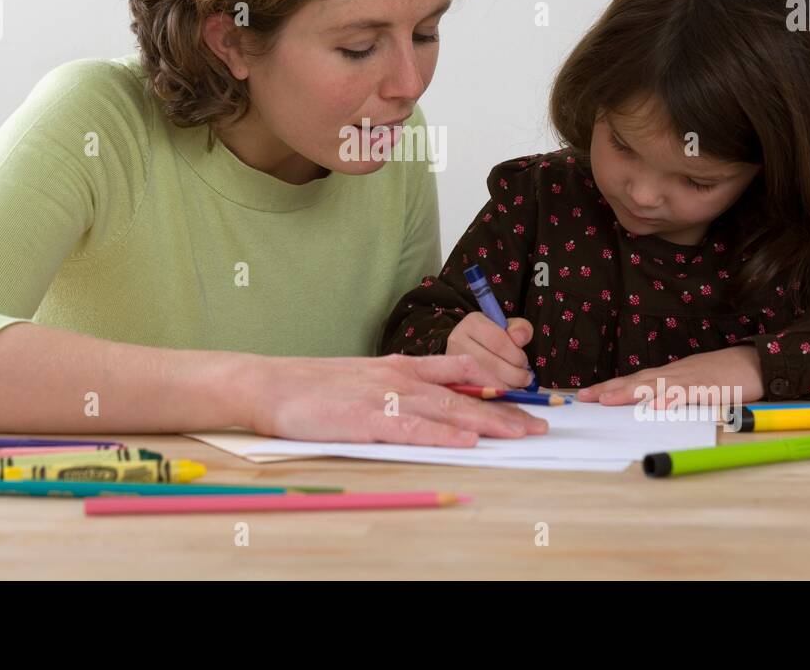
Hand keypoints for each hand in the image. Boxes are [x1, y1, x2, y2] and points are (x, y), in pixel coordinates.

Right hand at [246, 353, 548, 446]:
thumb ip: (399, 386)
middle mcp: (401, 378)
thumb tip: (431, 401)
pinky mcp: (367, 420)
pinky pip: (414, 429)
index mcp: (401, 367)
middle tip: (540, 424)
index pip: (461, 373)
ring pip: (448, 411)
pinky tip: (468, 442)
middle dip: (506, 410)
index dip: (498, 385)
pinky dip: (443, 436)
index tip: (528, 397)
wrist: (269, 383)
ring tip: (521, 434)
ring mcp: (385, 397)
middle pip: (465, 395)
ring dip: (488, 423)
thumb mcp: (365, 376)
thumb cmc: (313, 386)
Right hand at [444, 312, 534, 388]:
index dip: (517, 356)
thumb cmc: (492, 342)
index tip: (523, 362)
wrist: (468, 354)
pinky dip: (496, 396)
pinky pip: (479, 393)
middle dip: (515, 374)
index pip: (499, 341)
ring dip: (508, 387)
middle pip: (493, 363)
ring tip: (515, 385)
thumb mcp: (507, 330)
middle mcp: (457, 340)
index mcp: (472, 322)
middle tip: (524, 377)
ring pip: (486, 381)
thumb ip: (520, 329)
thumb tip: (519, 338)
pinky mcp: (453, 381)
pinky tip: (503, 393)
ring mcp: (452, 362)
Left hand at [574, 345, 764, 406]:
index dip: (610, 387)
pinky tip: (656, 406)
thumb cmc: (727, 376)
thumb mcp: (695, 386)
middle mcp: (675, 373)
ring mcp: (691, 378)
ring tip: (607, 400)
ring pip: (655, 385)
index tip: (587, 394)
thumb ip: (675, 396)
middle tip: (584, 397)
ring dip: (630, 392)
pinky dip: (671, 399)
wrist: (758, 362)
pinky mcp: (710, 385)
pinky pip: (688, 393)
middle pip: (637, 380)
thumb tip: (653, 410)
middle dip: (609, 388)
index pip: (634, 381)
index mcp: (671, 375)